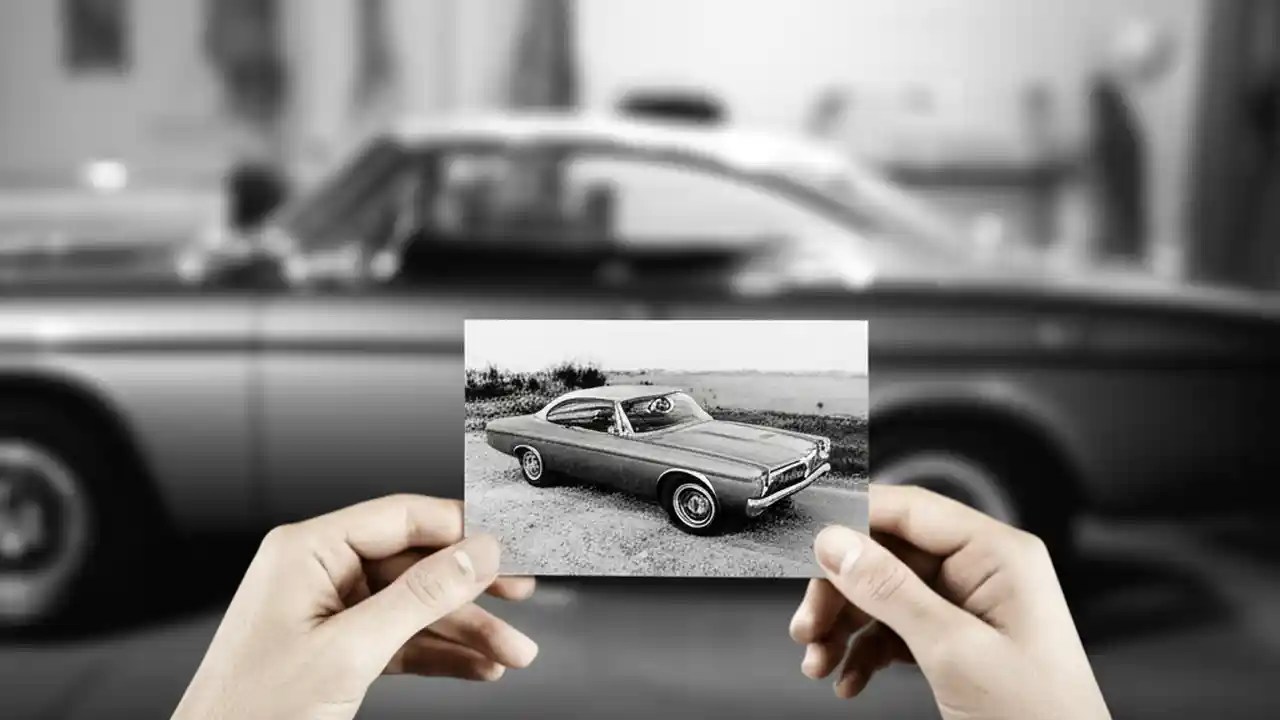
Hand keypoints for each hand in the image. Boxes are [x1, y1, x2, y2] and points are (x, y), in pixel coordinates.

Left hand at [172, 495, 537, 719]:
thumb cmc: (252, 714)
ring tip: (511, 652)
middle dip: (471, 590)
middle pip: (415, 564)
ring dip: (465, 631)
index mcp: (306, 550)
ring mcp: (326, 610)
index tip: (507, 545)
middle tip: (519, 594)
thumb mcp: (350, 651)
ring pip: (415, 607)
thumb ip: (419, 598)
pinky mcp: (336, 647)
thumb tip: (475, 553)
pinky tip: (477, 666)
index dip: (460, 529)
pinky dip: (440, 654)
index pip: (401, 518)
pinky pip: (401, 639)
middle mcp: (317, 571)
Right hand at [789, 485, 1108, 719]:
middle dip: (840, 591)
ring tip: (818, 661)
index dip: (852, 521)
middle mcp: (984, 572)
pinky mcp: (957, 643)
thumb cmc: (1040, 719)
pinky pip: (895, 631)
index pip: (910, 509)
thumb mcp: (955, 652)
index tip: (805, 544)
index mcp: (999, 555)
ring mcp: (970, 609)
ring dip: (844, 627)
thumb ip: (892, 592)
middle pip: (887, 555)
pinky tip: (848, 678)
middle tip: (807, 625)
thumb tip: (837, 543)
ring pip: (883, 595)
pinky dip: (864, 653)